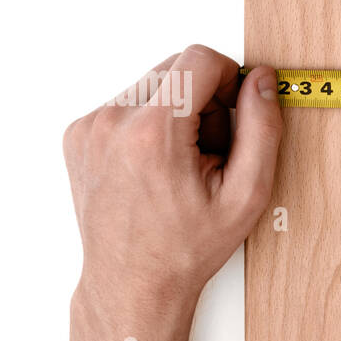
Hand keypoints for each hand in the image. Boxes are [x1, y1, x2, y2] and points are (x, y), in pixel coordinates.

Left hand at [62, 44, 282, 314]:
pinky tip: (156, 165)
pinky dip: (149, 124)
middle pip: (176, 68)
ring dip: (176, 111)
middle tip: (209, 152)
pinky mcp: (79, 134)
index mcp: (154, 134)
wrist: (134, 281)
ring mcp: (90, 127)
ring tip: (181, 163)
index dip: (229, 79)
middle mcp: (113, 122)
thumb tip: (260, 81)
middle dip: (203, 100)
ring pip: (152, 84)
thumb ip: (260, 130)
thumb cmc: (188, 247)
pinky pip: (127, 103)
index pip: (199, 59)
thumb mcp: (246, 195)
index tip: (233, 114)